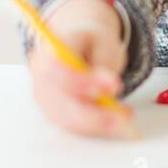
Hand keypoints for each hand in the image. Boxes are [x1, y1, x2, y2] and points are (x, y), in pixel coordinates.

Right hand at [28, 0, 133, 137]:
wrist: (73, 45)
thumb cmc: (89, 43)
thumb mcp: (103, 41)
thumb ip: (104, 62)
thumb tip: (109, 90)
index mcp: (50, 52)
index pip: (58, 69)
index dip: (84, 81)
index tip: (115, 85)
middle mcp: (42, 79)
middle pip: (60, 103)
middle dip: (93, 114)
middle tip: (122, 115)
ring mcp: (46, 99)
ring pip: (67, 120)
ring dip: (98, 123)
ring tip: (125, 116)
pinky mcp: (55, 114)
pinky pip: (74, 126)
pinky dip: (96, 126)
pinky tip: (116, 119)